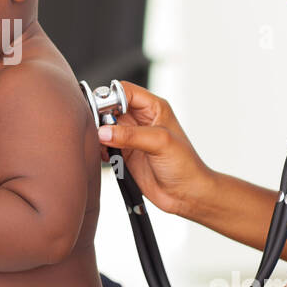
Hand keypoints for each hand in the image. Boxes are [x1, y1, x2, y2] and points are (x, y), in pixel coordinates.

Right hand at [97, 80, 213, 218]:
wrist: (187, 195)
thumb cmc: (185, 166)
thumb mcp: (160, 143)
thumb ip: (130, 135)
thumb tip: (104, 132)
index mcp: (153, 108)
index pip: (124, 91)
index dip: (111, 98)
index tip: (102, 112)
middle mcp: (141, 120)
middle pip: (110, 107)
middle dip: (101, 116)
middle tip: (99, 130)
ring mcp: (131, 137)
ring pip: (104, 127)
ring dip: (99, 134)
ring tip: (102, 144)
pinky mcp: (124, 154)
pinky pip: (104, 146)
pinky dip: (100, 149)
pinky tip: (106, 156)